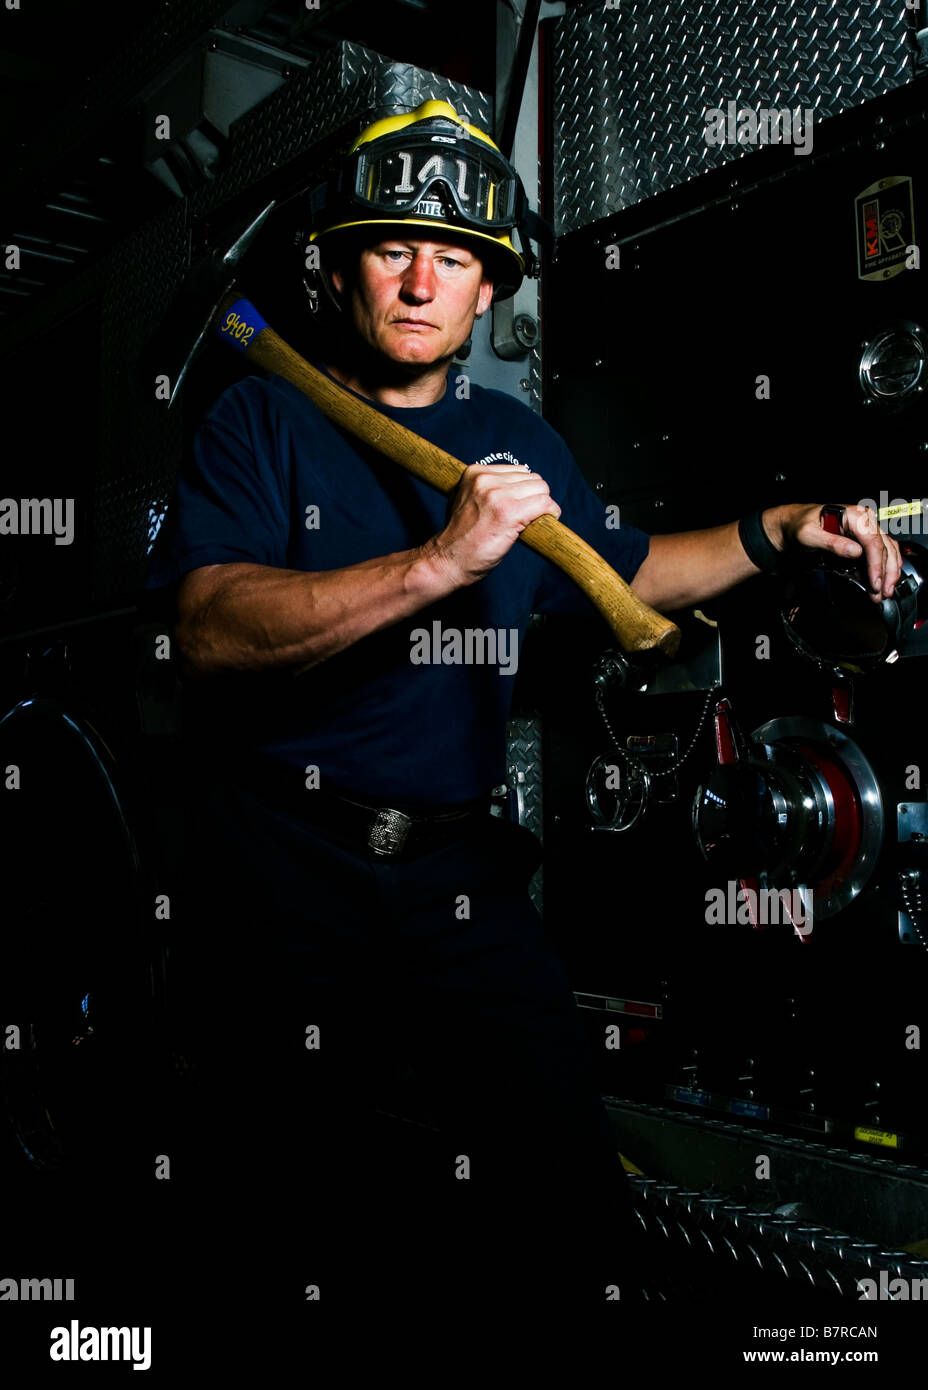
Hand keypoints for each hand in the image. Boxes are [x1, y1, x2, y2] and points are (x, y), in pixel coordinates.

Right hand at [422, 463, 561, 585]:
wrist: (447, 560)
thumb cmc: (460, 537)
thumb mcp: (466, 500)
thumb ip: (487, 488)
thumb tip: (518, 485)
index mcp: (475, 473)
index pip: (519, 471)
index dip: (524, 491)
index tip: (521, 506)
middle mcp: (486, 480)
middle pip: (533, 479)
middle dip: (535, 498)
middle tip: (526, 516)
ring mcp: (497, 495)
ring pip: (542, 490)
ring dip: (542, 506)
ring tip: (529, 522)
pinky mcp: (509, 513)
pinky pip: (545, 504)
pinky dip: (550, 514)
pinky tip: (543, 523)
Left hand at [768, 502, 902, 601]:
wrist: (795, 523)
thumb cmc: (800, 525)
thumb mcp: (809, 535)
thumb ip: (831, 543)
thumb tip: (855, 551)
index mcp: (853, 515)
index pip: (872, 542)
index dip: (876, 565)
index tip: (875, 583)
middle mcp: (865, 519)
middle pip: (884, 547)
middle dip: (885, 573)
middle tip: (882, 593)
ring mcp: (867, 528)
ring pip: (888, 550)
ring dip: (889, 572)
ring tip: (885, 591)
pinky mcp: (865, 538)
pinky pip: (883, 551)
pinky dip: (886, 566)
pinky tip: (886, 579)